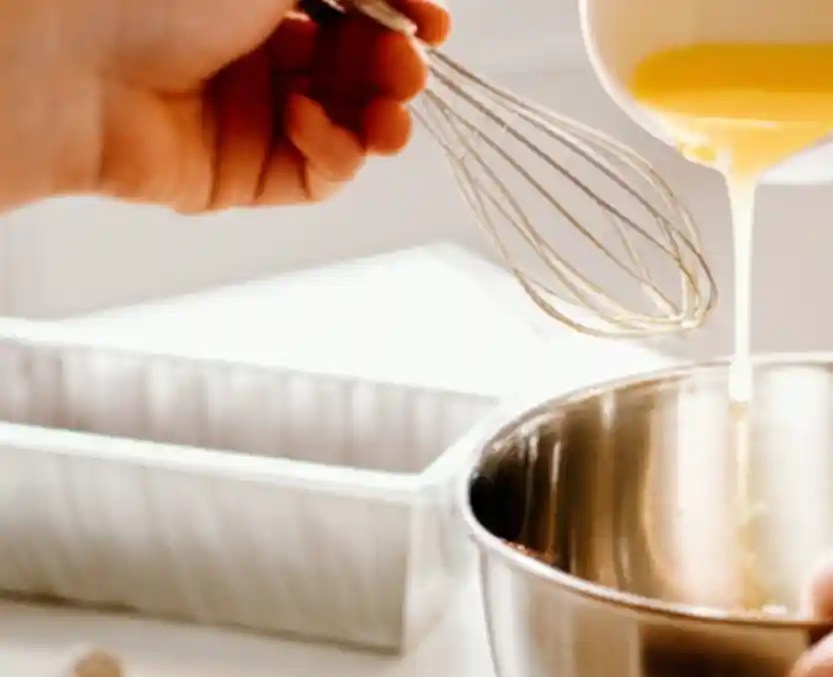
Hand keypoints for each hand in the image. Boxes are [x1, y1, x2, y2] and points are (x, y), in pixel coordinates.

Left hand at [0, 0, 448, 211]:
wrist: (72, 56)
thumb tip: (415, 7)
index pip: (357, 14)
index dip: (401, 21)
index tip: (432, 27)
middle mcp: (257, 51)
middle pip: (360, 72)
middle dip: (398, 72)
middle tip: (410, 68)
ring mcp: (251, 115)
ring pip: (350, 128)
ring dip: (383, 120)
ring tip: (390, 113)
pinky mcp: (241, 175)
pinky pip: (317, 174)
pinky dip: (333, 151)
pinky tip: (309, 122)